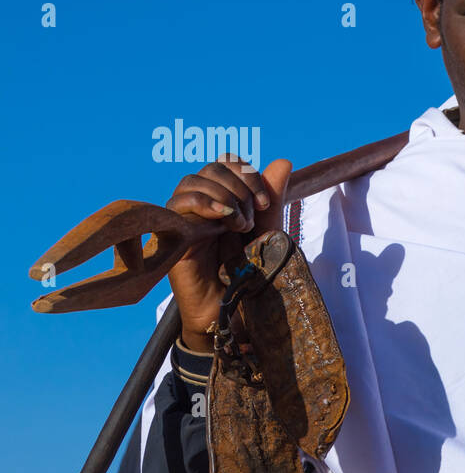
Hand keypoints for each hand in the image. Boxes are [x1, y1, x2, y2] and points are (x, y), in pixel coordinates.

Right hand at [163, 157, 291, 350]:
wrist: (235, 311)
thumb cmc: (249, 275)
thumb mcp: (266, 231)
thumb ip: (271, 198)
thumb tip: (283, 161)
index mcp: (223, 201)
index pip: (227, 165)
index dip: (247, 174)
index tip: (264, 203)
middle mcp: (202, 207)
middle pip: (211, 168)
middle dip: (238, 186)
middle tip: (253, 217)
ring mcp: (185, 220)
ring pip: (192, 181)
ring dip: (224, 196)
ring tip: (240, 224)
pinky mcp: (174, 236)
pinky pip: (178, 202)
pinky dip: (204, 202)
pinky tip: (225, 218)